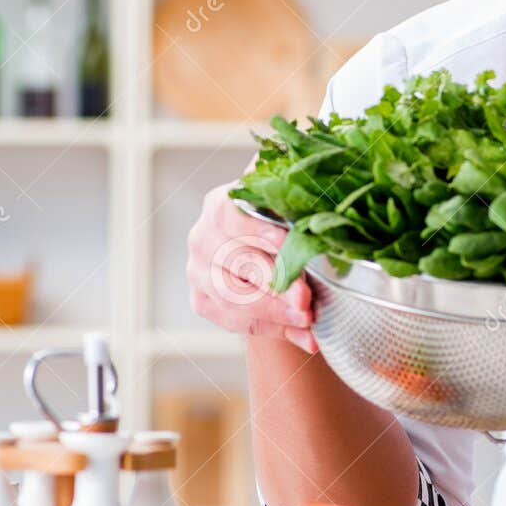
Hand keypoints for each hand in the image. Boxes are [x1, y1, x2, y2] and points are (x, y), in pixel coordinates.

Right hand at [186, 182, 317, 352]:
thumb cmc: (277, 224)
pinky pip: (233, 320)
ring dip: (274, 311)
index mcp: (220, 205)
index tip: (289, 245)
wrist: (261, 253)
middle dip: (275, 282)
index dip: (259, 231)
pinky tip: (301, 333)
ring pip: (232, 297)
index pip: (232, 217)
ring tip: (307, 319)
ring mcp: (198, 271)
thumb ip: (293, 193)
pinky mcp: (202, 301)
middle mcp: (202, 237)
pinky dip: (270, 328)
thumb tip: (305, 172)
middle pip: (234, 262)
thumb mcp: (285, 203)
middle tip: (306, 298)